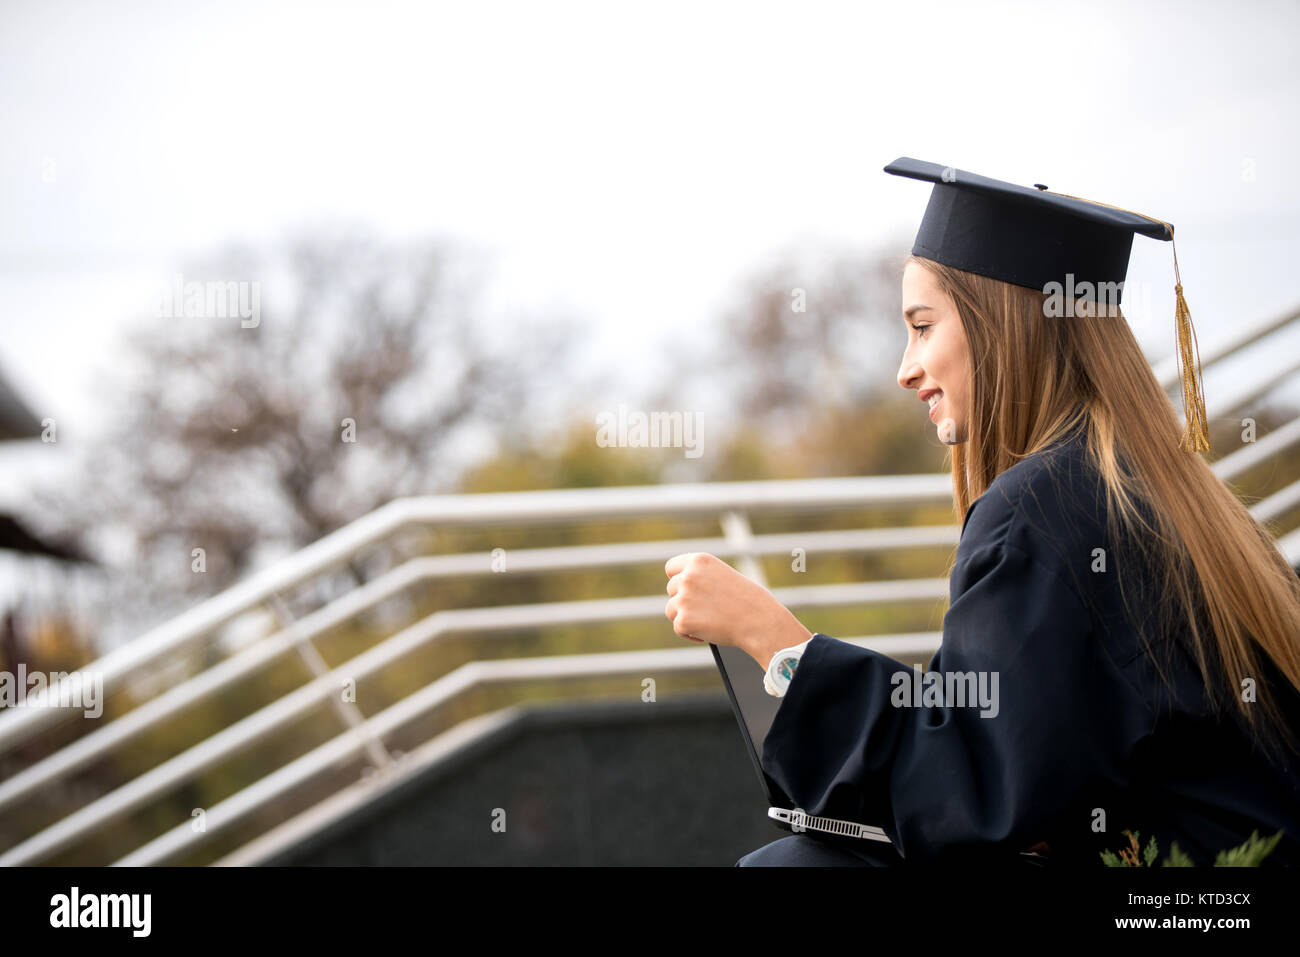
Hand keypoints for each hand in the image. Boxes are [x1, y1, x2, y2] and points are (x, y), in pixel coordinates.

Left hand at [664, 552, 811, 669]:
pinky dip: (691, 634)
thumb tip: (680, 589)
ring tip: (708, 621)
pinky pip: (678, 628)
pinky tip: (709, 632)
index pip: (672, 568)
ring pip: (672, 609)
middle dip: (684, 600)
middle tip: (705, 610)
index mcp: (699, 561)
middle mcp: (688, 576)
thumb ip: (702, 577)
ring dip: (685, 617)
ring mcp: (684, 598)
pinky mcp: (684, 620)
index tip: (682, 588)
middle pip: (671, 589)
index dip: (677, 578)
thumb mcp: (724, 576)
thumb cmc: (749, 601)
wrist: (761, 623)